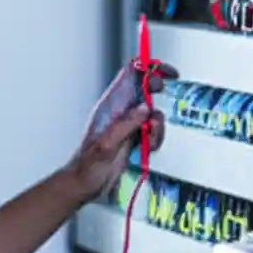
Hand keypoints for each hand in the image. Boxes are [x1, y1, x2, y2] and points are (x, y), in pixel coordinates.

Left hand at [62, 61, 177, 202]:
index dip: (149, 69)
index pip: (131, 74)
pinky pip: (152, 131)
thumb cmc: (89, 165)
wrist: (86, 183)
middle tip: (154, 118)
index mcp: (111, 105)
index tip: (166, 73)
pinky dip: (155, 139)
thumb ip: (126, 124)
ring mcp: (128, 124)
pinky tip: (146, 148)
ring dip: (157, 126)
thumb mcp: (107, 144)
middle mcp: (121, 111)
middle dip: (157, 102)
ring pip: (152, 113)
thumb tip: (143, 108)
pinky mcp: (134, 138)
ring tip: (147, 140)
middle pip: (145, 89)